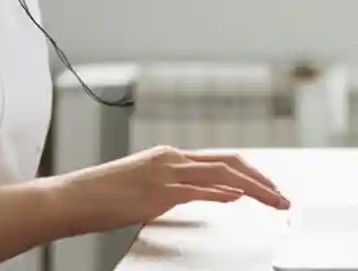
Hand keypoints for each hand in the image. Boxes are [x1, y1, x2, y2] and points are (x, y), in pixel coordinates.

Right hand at [55, 145, 290, 234]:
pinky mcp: (157, 192)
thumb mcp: (146, 187)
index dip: (250, 173)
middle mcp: (172, 159)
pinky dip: (221, 192)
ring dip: (254, 188)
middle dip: (262, 180)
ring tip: (274, 201)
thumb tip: (216, 195)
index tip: (270, 188)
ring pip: (222, 174)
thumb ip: (179, 188)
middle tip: (283, 197)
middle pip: (230, 163)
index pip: (221, 160)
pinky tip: (238, 197)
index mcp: (170, 157)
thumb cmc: (104, 197)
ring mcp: (165, 174)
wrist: (74, 198)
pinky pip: (196, 189)